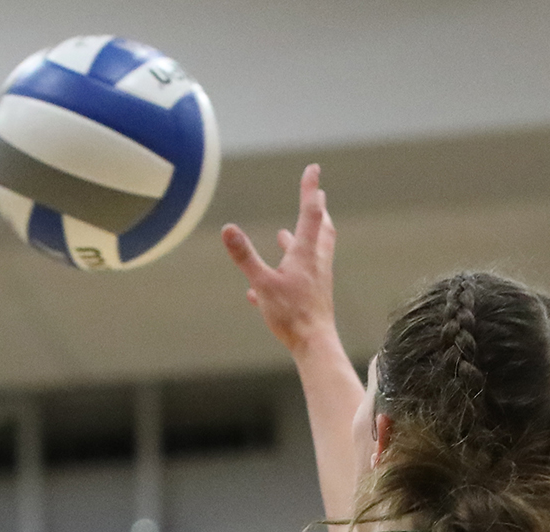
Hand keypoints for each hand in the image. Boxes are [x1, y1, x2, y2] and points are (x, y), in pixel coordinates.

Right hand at [221, 164, 338, 353]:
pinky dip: (289, 271)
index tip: (313, 169)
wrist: (314, 344)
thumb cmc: (291, 314)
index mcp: (305, 254)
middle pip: (321, 229)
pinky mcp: (314, 296)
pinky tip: (269, 283)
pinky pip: (301, 277)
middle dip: (317, 211)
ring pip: (314, 252)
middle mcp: (316, 262)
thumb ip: (245, 256)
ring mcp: (317, 279)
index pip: (310, 212)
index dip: (310, 189)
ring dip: (303, 239)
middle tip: (318, 197)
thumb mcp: (262, 283)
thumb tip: (228, 229)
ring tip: (288, 234)